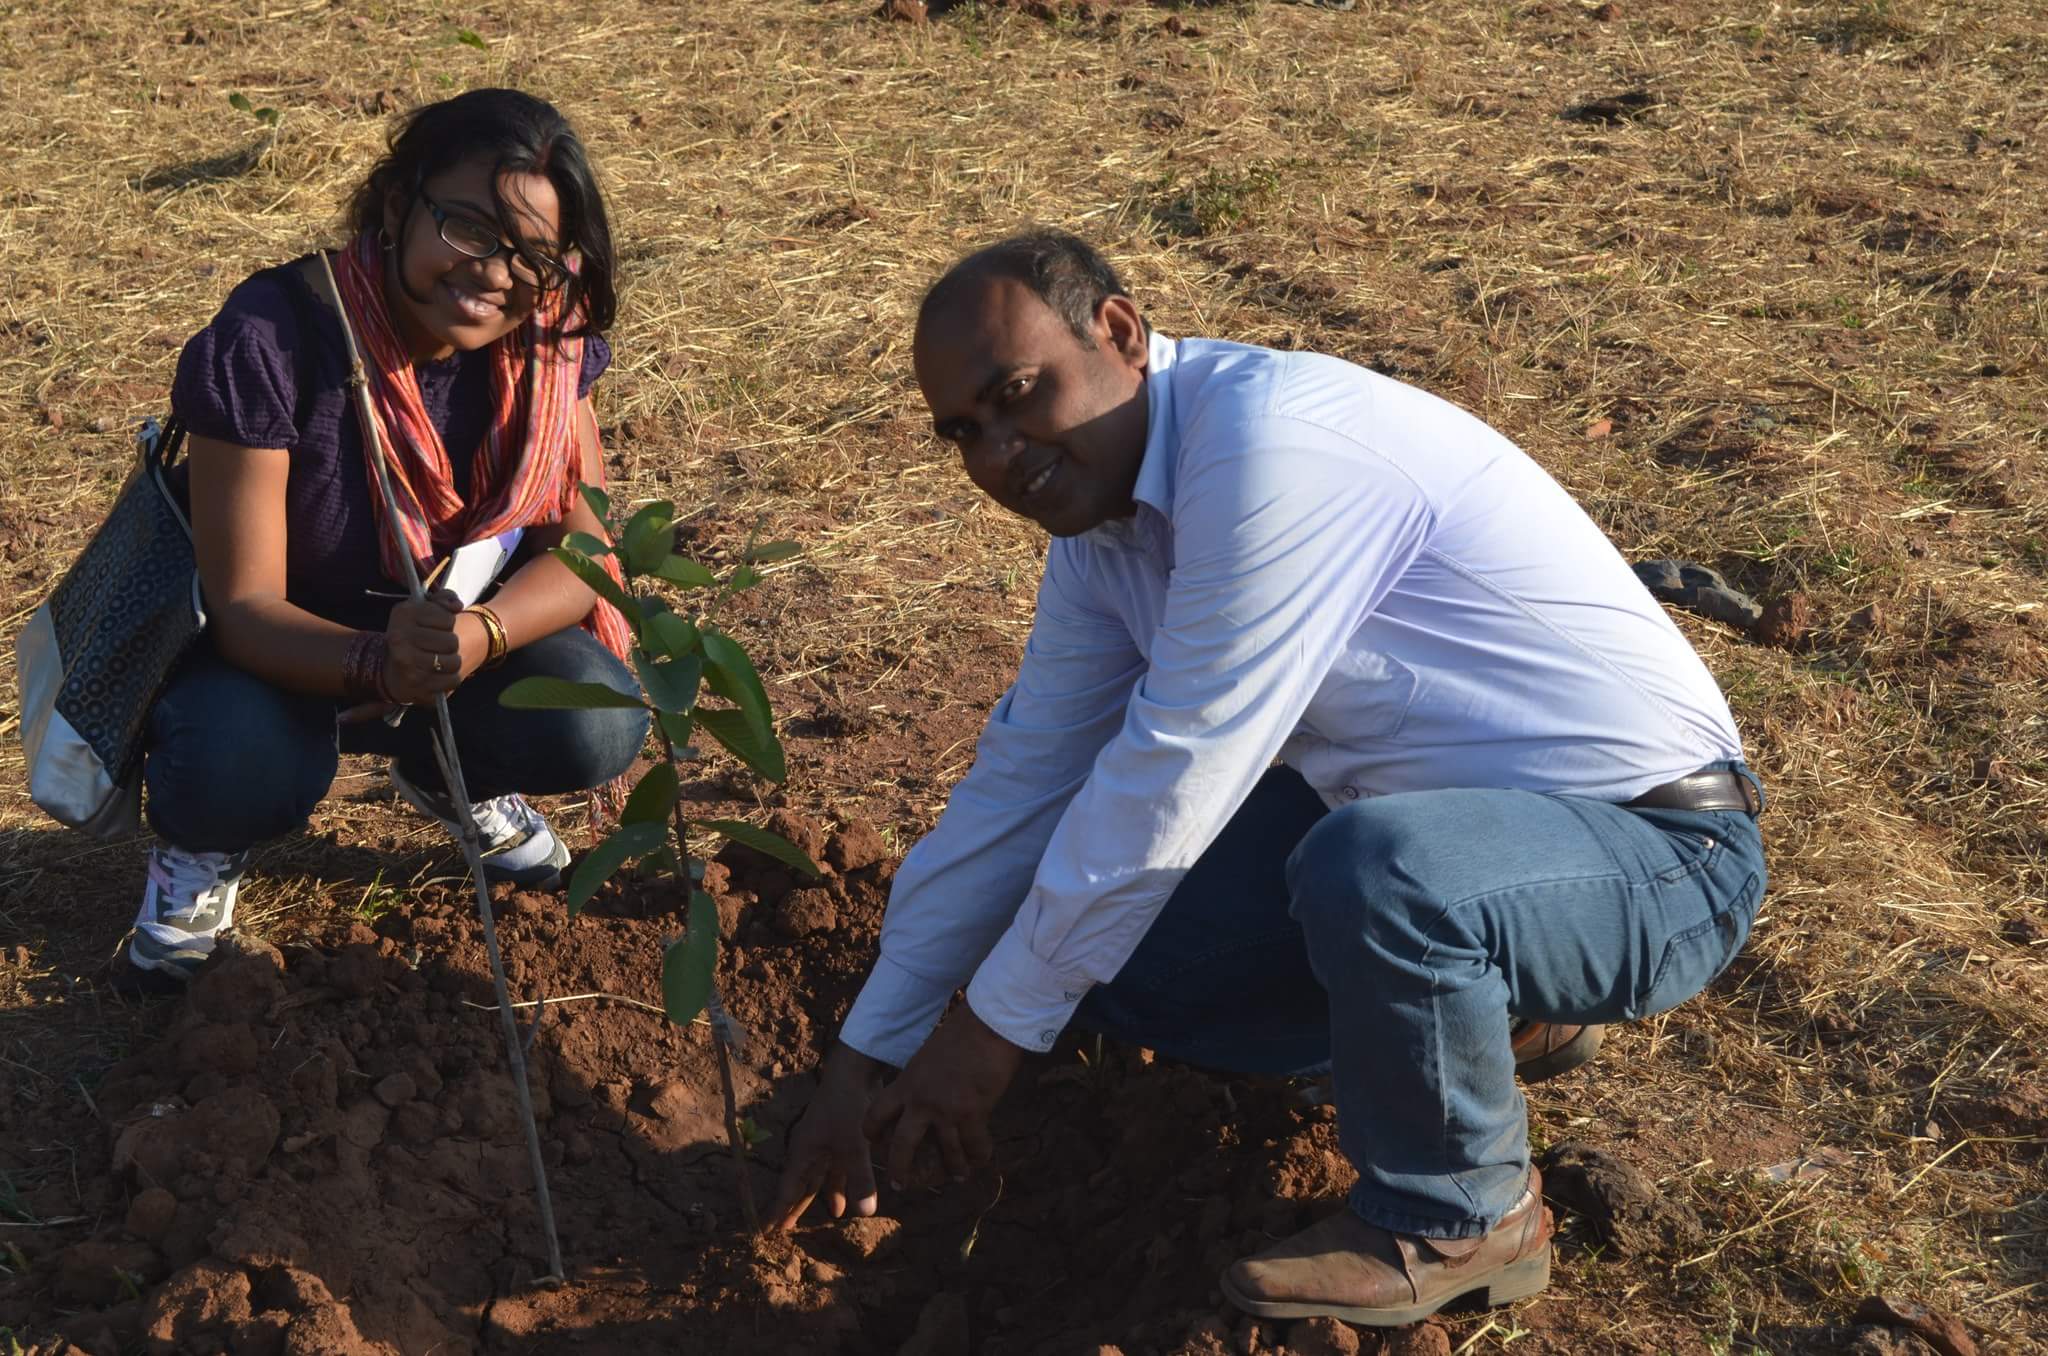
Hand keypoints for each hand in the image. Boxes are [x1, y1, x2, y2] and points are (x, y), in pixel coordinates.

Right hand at [382, 589, 465, 703]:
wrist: (393, 670)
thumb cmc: (416, 634)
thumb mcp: (425, 609)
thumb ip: (444, 599)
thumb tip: (456, 606)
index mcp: (403, 614)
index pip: (448, 619)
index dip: (448, 623)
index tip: (435, 627)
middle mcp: (399, 638)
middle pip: (452, 642)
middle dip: (450, 644)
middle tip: (437, 646)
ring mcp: (406, 664)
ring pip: (454, 662)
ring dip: (452, 662)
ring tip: (439, 660)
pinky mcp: (416, 687)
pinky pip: (452, 681)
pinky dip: (451, 678)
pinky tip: (439, 675)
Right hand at [770, 1045, 884, 1231]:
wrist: (854, 1073)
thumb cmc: (846, 1107)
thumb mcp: (854, 1145)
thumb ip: (860, 1178)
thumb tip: (866, 1214)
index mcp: (803, 1152)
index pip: (787, 1189)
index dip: (778, 1211)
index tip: (766, 1231)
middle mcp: (810, 1150)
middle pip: (800, 1185)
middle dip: (794, 1207)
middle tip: (783, 1230)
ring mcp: (825, 1143)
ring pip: (819, 1177)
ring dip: (822, 1196)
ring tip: (830, 1217)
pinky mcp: (841, 1137)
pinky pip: (836, 1168)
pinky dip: (840, 1183)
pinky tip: (845, 1199)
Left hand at [863, 1005, 1021, 1192]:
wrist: (986, 1026)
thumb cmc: (961, 1034)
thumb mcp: (928, 1056)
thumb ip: (923, 1079)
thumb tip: (927, 1093)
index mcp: (906, 1083)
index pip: (878, 1112)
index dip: (873, 1130)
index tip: (875, 1142)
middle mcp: (921, 1101)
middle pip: (902, 1146)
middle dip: (899, 1170)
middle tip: (898, 1185)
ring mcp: (946, 1111)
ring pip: (946, 1153)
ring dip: (953, 1168)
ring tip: (957, 1176)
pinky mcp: (972, 1115)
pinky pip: (974, 1146)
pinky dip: (979, 1155)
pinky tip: (981, 1159)